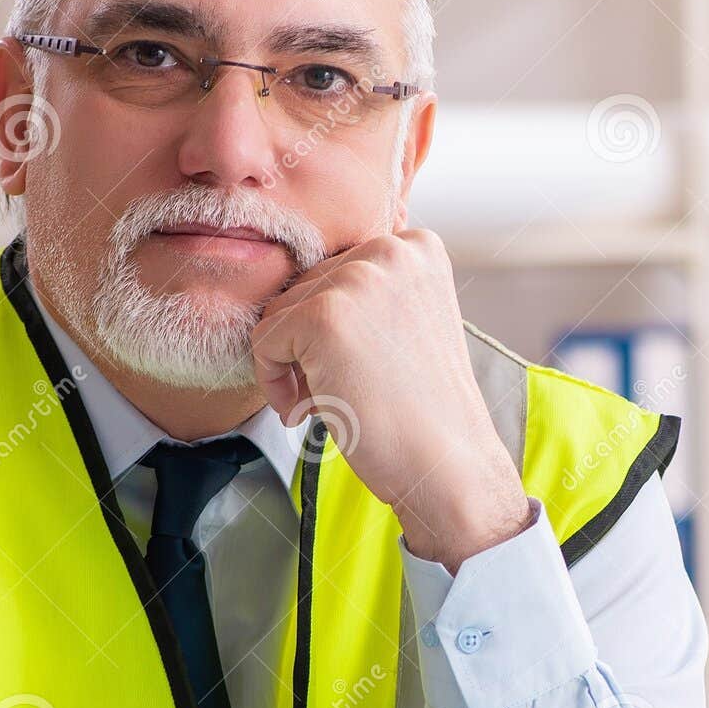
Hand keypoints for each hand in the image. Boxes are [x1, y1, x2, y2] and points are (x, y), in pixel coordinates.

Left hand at [251, 229, 532, 570]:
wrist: (445, 462)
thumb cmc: (420, 408)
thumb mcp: (405, 324)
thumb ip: (365, 296)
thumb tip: (289, 295)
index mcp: (416, 246)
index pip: (333, 272)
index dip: (333, 329)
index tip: (358, 369)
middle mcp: (390, 249)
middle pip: (303, 289)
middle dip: (309, 347)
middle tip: (345, 391)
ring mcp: (358, 279)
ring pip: (278, 314)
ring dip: (291, 366)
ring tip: (332, 400)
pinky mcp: (324, 316)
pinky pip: (263, 341)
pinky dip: (273, 383)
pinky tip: (312, 410)